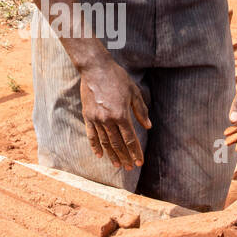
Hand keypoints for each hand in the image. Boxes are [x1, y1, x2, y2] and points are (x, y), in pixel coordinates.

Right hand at [79, 54, 150, 170]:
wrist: (95, 68)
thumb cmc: (117, 78)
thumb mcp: (133, 92)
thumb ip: (141, 111)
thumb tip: (148, 126)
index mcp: (121, 114)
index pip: (130, 139)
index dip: (136, 151)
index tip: (140, 161)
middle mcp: (108, 119)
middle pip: (118, 144)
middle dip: (125, 157)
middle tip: (130, 167)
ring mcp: (96, 119)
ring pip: (105, 142)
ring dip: (112, 155)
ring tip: (117, 165)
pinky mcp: (88, 116)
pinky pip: (91, 135)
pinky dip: (95, 146)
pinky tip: (100, 155)